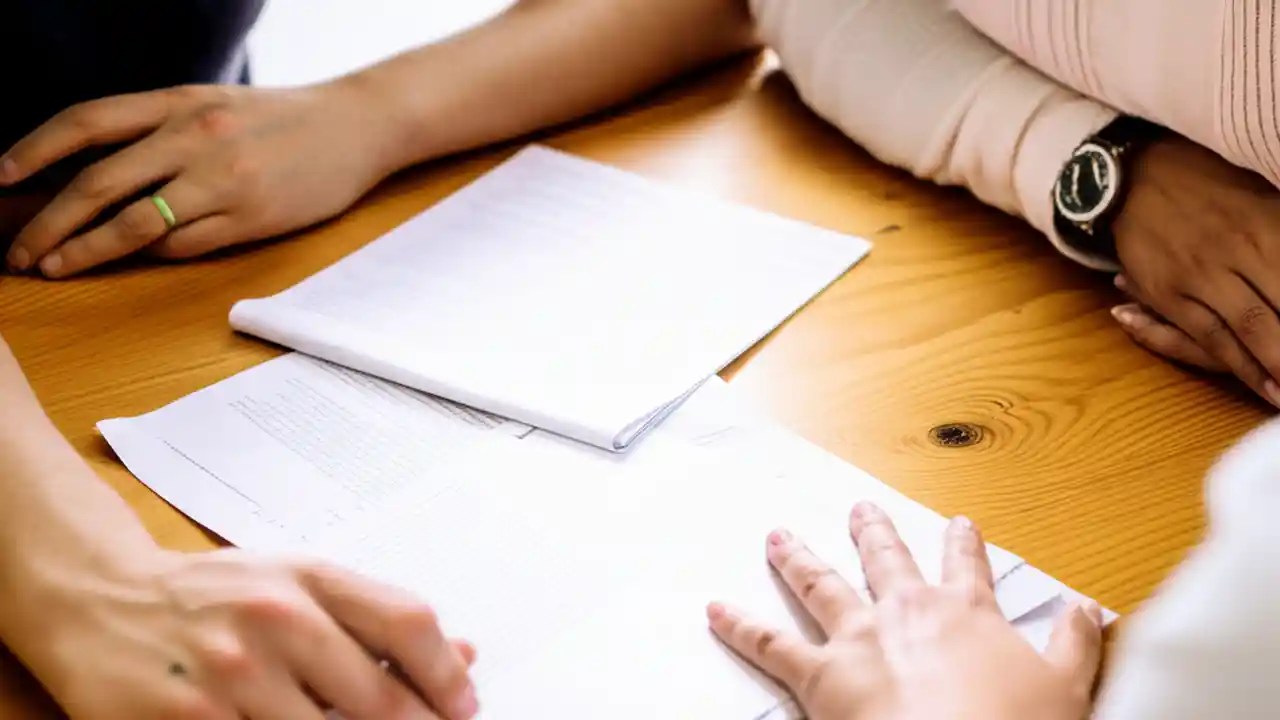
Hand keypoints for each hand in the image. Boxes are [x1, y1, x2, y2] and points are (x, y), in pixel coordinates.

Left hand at [0, 78, 405, 277]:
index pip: (88, 123)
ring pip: (136, 222)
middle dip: (48, 222)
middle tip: (19, 252)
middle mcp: (194, 137)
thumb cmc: (282, 120)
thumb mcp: (213, 106)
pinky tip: (136, 261)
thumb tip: (97, 174)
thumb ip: (160, 131)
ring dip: (87, 249)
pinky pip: (186, 245)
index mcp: (179, 103)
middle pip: (99, 182)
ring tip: (56, 268)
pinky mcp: (251, 216)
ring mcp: (223, 179)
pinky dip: (152, 256)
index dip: (35, 149)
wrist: (357, 126)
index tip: (2, 178)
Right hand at [19, 548, 478, 719]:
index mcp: (308, 577)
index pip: (407, 622)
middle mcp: (273, 618)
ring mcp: (229, 674)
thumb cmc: (210, 595)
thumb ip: (374, 618)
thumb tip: (466, 656)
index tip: (464, 704)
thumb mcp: (295, 583)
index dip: (448, 674)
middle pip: (377, 696)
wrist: (97, 599)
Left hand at [707, 502, 1102, 719]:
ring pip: (820, 585)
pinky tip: (715, 610)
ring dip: (796, 559)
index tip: (960, 524)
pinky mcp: (819, 674)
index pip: (968, 569)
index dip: (964, 546)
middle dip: (871, 532)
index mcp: (967, 614)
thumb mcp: (1068, 690)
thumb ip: (1076, 645)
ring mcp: (859, 639)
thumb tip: (1089, 610)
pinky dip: (739, 625)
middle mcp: (907, 612)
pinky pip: (770, 644)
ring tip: (778, 538)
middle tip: (859, 509)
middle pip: (885, 560)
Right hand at [1110, 135, 1279, 407]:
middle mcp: (1240, 251)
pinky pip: (1208, 337)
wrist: (1134, 177)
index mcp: (1271, 226)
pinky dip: (1239, 367)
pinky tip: (1263, 386)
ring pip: (1252, 331)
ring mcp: (1202, 275)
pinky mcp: (1170, 293)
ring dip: (1277, 369)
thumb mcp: (1265, 199)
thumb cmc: (1208, 185)